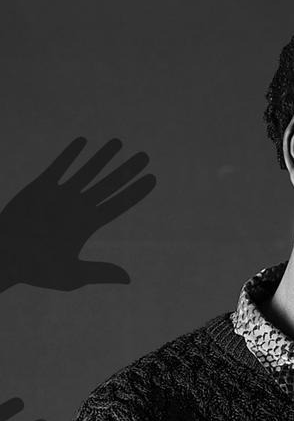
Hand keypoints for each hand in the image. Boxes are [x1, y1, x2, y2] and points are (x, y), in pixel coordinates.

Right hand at [0, 137, 155, 292]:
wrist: (5, 257)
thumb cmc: (36, 271)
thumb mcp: (72, 275)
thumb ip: (100, 272)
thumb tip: (128, 278)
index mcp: (87, 226)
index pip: (118, 205)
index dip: (135, 192)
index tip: (152, 179)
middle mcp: (77, 208)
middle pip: (109, 185)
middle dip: (127, 170)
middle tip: (145, 156)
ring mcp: (59, 196)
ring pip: (87, 171)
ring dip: (102, 157)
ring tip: (119, 142)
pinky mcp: (40, 187)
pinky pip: (59, 166)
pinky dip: (71, 154)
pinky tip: (84, 142)